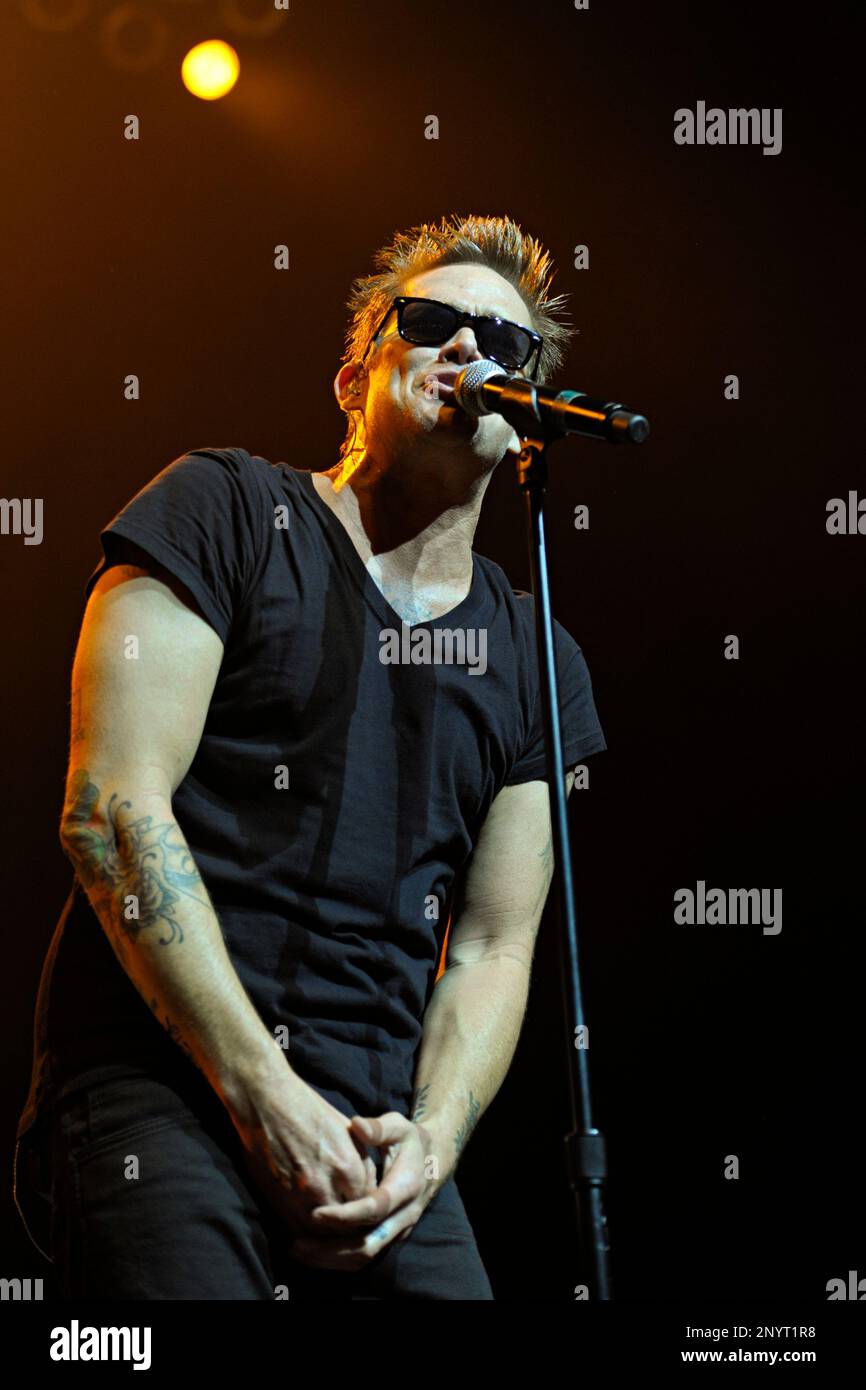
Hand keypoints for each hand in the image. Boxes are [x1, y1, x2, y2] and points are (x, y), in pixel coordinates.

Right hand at [229, 1070, 378, 1239]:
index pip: (369, 1203)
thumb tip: (368, 1183)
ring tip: (329, 1234)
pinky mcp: (280, 1200)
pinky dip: (306, 1236)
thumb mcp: (346, 1130)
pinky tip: (308, 1234)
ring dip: (328, 1236)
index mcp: (349, 1166)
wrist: (267, 1101)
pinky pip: (299, 1232)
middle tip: (349, 1228)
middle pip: (349, 1224)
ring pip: (324, 1234)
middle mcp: (328, 1184)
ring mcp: (302, 1195)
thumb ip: (360, 1160)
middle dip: (351, 1227)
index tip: (363, 1208)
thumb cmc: (307, 1110)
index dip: (367, 1208)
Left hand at [289, 1112, 443, 1271]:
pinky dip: (338, 1259)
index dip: (345, 1215)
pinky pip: (364, 1257)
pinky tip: (313, 1252)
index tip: (315, 1213)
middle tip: (298, 1241)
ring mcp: (397, 1232)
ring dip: (331, 1258)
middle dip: (331, 1247)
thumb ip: (379, 1127)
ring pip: (365, 1257)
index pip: (374, 1210)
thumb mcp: (399, 1126)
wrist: (433, 1163)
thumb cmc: (410, 1141)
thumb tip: (357, 1125)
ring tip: (299, 1250)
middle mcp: (404, 1217)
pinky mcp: (388, 1238)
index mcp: (406, 1188)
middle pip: (368, 1244)